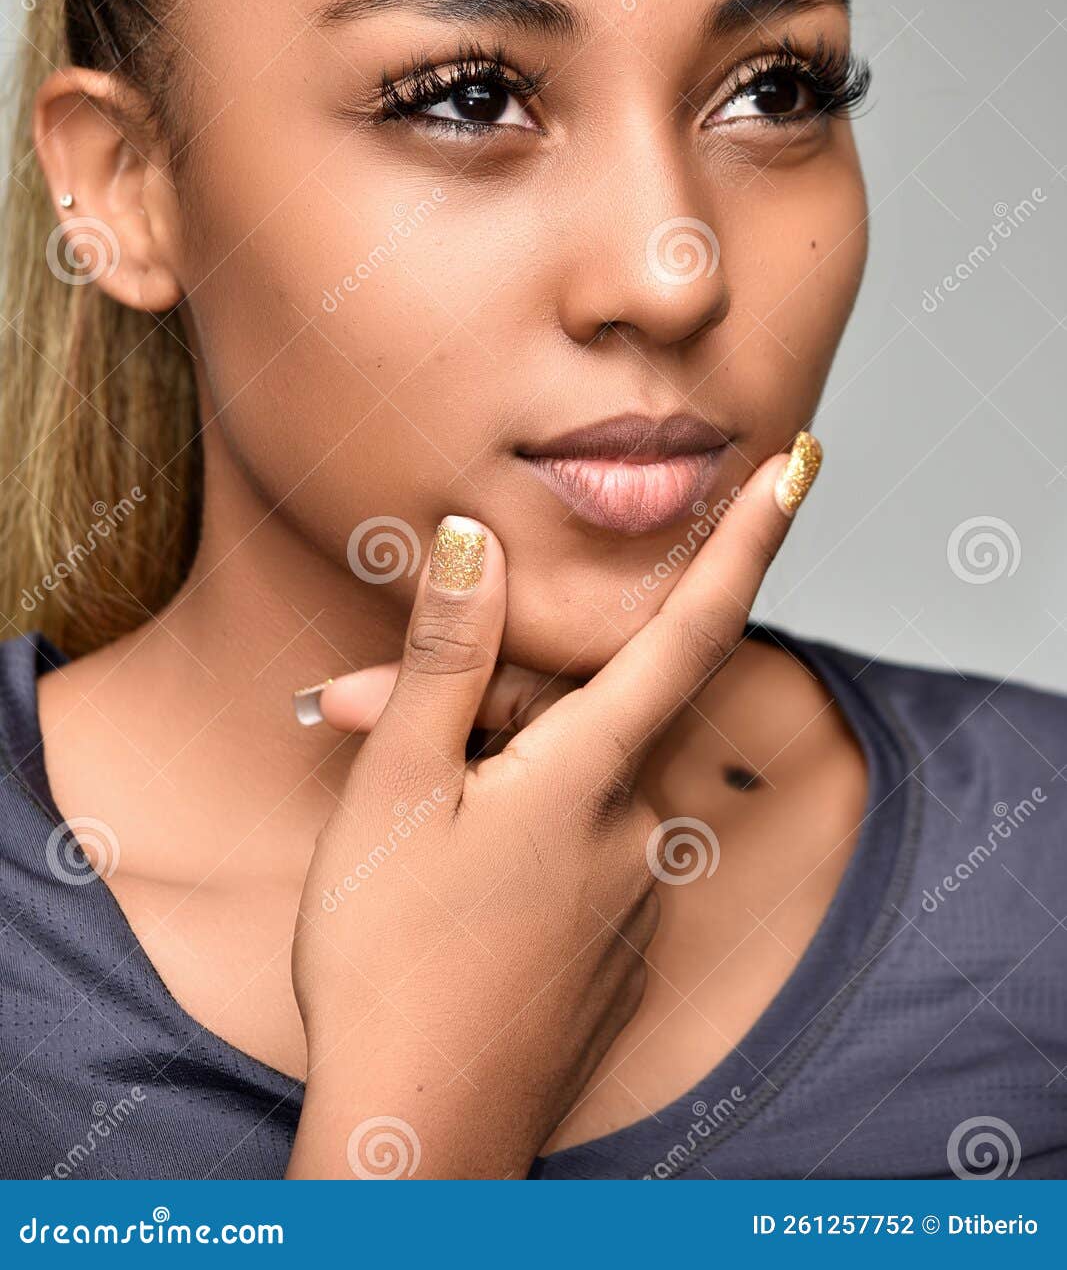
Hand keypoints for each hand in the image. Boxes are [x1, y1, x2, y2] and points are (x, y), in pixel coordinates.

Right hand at [286, 433, 819, 1178]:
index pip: (693, 627)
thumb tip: (474, 541)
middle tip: (349, 713)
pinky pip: (573, 839)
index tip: (800, 466)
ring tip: (375, 808)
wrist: (419, 1143)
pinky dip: (508, 823)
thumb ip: (444, 655)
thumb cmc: (390, 963)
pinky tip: (433, 866)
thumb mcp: (395, 789)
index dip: (749, 538)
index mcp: (594, 773)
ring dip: (476, 766)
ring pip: (564, 775)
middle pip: (577, 708)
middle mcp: (638, 824)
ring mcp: (633, 889)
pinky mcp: (616, 939)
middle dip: (473, 696)